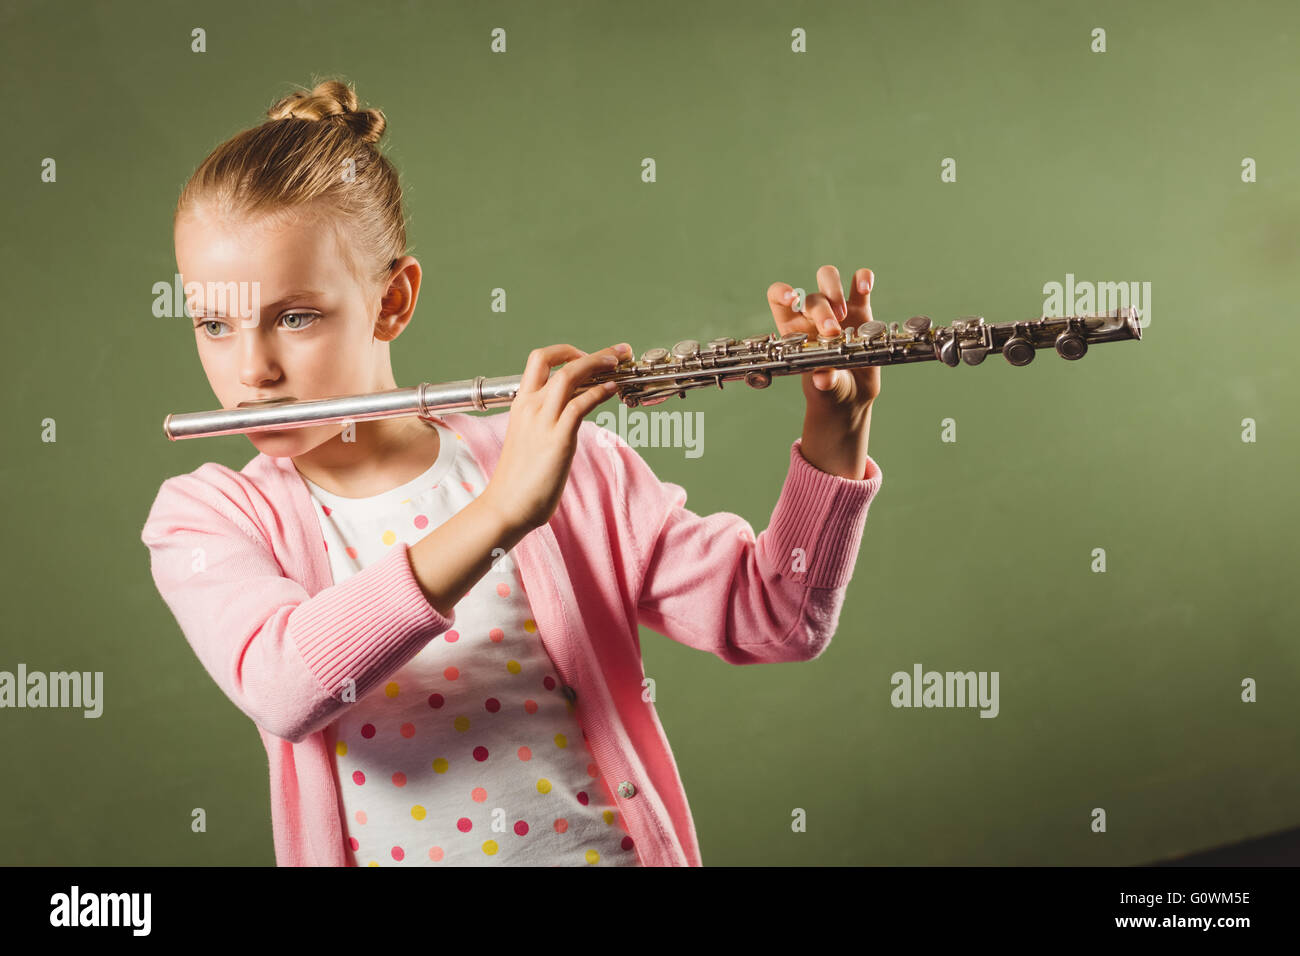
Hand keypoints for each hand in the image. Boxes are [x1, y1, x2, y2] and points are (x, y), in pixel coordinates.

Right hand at [481, 342, 630, 534]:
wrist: (507, 505)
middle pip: (561, 362)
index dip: (567, 351)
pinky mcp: (558, 438)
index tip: (588, 355)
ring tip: (620, 363)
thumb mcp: (529, 437)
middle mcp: (531, 405)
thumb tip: (571, 412)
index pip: (540, 359)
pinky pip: (581, 404)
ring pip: (572, 375)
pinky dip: (600, 392)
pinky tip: (613, 390)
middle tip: (619, 351)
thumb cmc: (519, 479)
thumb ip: (546, 420)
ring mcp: (543, 420)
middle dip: (595, 353)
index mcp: (521, 403)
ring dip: (600, 364)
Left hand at [766, 265, 881, 416]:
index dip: (781, 292)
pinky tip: (865, 286)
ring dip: (834, 291)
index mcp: (793, 329)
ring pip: (829, 278)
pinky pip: (860, 284)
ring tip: (844, 314)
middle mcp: (812, 315)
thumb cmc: (829, 389)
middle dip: (821, 310)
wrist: (851, 394)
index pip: (778, 299)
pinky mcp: (860, 310)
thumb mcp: (825, 390)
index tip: (791, 298)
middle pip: (811, 296)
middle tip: (832, 331)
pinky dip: (863, 279)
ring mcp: (837, 309)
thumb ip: (824, 382)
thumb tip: (823, 379)